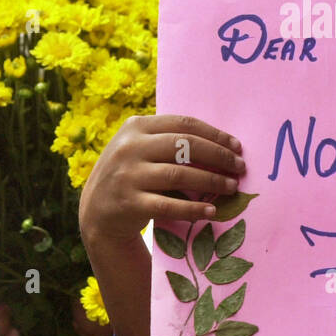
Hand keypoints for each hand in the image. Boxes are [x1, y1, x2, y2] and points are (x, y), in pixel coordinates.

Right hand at [79, 114, 244, 244]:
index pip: (183, 124)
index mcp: (135, 127)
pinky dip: (194, 209)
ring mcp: (128, 176)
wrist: (96, 212)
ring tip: (232, 187)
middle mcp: (129, 148)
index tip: (237, 146)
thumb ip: (167, 139)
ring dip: (212, 181)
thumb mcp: (139, 147)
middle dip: (219, 156)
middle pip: (185, 146)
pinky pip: (169, 205)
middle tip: (240, 167)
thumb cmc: (129, 174)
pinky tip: (212, 211)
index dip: (215, 134)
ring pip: (180, 174)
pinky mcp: (130, 203)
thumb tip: (220, 142)